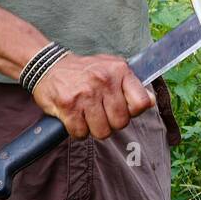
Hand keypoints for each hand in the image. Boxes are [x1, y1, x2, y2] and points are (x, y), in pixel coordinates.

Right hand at [31, 52, 155, 138]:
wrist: (48, 65)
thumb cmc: (83, 72)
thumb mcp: (111, 69)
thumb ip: (132, 86)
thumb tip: (152, 101)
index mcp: (119, 70)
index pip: (142, 102)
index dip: (133, 112)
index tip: (122, 108)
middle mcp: (104, 80)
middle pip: (121, 123)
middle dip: (111, 123)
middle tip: (100, 112)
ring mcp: (86, 93)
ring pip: (102, 132)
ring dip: (93, 129)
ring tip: (87, 115)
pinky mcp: (68, 105)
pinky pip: (81, 133)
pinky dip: (77, 131)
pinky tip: (74, 117)